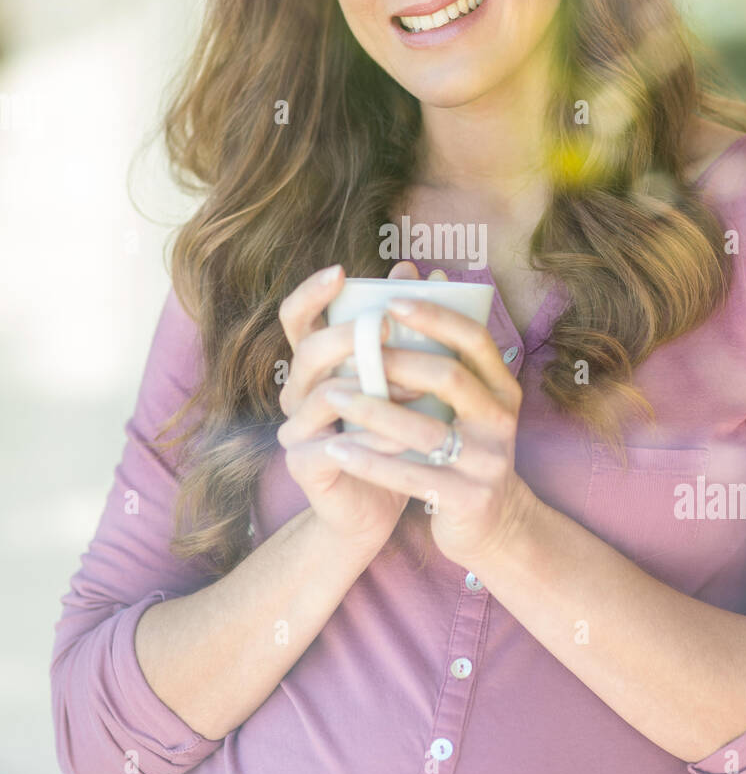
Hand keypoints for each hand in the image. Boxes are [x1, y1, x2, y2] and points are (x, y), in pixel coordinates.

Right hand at [276, 260, 433, 551]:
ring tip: (419, 389)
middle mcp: (296, 391)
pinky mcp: (303, 466)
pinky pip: (335, 446)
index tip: (341, 270)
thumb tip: (422, 269)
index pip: (296, 317)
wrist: (379, 504)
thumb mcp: (403, 377)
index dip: (311, 291)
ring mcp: (294, 429)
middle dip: (353, 336)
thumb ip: (406, 326)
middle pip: (311, 351)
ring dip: (376, 389)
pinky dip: (376, 438)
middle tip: (391, 327)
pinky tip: (408, 437)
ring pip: (326, 396)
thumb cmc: (392, 434)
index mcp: (315, 365)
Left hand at [318, 292, 537, 568]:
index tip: (391, 301)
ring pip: (425, 429)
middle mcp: (502, 419)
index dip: (435, 316)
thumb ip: (440, 344)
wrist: (494, 526)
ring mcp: (488, 461)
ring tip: (329, 398)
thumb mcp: (467, 400)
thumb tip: (415, 270)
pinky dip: (370, 462)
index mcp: (502, 388)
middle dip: (395, 362)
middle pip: (450, 378)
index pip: (474, 339)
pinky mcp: (469, 499)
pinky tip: (336, 451)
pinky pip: (412, 476)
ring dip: (372, 412)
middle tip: (350, 351)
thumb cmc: (465, 448)